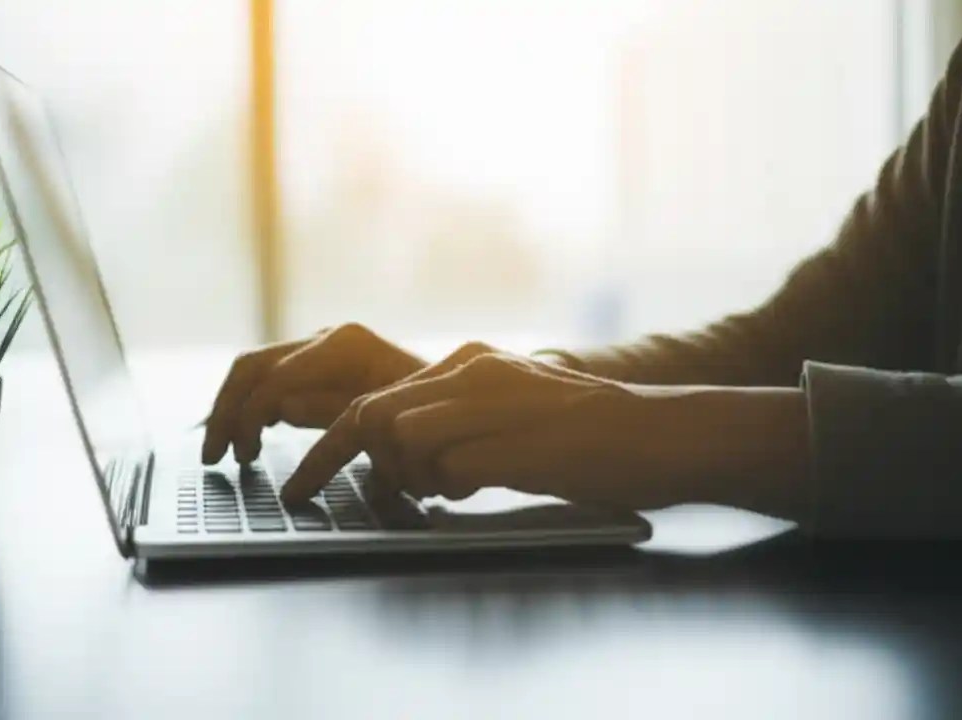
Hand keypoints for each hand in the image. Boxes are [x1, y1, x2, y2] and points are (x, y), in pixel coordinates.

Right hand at [202, 323, 424, 464]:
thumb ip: (329, 411)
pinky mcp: (321, 364)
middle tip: (215, 456)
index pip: (272, 379)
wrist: (463, 404)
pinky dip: (251, 407)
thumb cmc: (430, 415)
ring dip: (234, 410)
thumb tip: (281, 408)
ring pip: (255, 370)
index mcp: (343, 345)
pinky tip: (249, 438)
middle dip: (227, 411)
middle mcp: (328, 338)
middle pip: (253, 366)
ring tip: (230, 453)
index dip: (247, 420)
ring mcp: (322, 347)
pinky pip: (271, 379)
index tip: (240, 458)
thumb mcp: (383, 420)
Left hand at [279, 344, 811, 518]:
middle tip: (353, 491)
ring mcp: (492, 403)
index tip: (301, 479)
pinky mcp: (515, 441)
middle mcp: (471, 372)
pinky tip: (484, 486)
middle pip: (373, 414)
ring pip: (401, 437)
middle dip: (352, 460)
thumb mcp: (508, 413)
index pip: (373, 397)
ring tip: (455, 484)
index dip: (327, 440)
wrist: (660, 433)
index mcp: (468, 363)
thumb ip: (454, 425)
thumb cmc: (586, 435)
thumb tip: (403, 457)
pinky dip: (451, 488)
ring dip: (412, 474)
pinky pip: (448, 470)